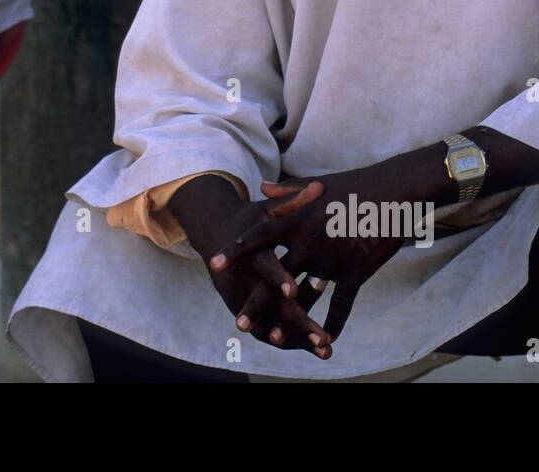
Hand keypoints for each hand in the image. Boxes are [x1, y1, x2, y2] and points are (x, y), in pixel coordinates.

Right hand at [170, 175, 334, 358]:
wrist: (213, 234)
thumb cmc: (248, 219)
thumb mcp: (267, 210)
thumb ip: (292, 201)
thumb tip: (319, 187)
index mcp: (251, 253)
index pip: (265, 268)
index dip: (279, 279)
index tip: (295, 291)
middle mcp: (245, 280)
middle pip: (271, 306)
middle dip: (296, 322)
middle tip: (321, 339)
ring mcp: (243, 299)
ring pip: (271, 324)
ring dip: (297, 338)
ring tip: (325, 350)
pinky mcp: (246, 310)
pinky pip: (268, 331)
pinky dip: (289, 341)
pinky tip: (313, 349)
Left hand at [210, 173, 404, 343]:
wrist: (393, 190)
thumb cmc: (353, 186)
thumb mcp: (315, 184)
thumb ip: (285, 192)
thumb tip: (261, 186)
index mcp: (297, 220)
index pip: (259, 237)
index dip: (236, 251)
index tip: (214, 264)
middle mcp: (309, 241)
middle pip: (276, 276)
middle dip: (257, 301)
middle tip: (239, 322)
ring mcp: (332, 258)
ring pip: (306, 296)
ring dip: (290, 320)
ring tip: (273, 340)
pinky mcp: (356, 270)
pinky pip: (342, 303)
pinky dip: (334, 323)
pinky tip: (326, 340)